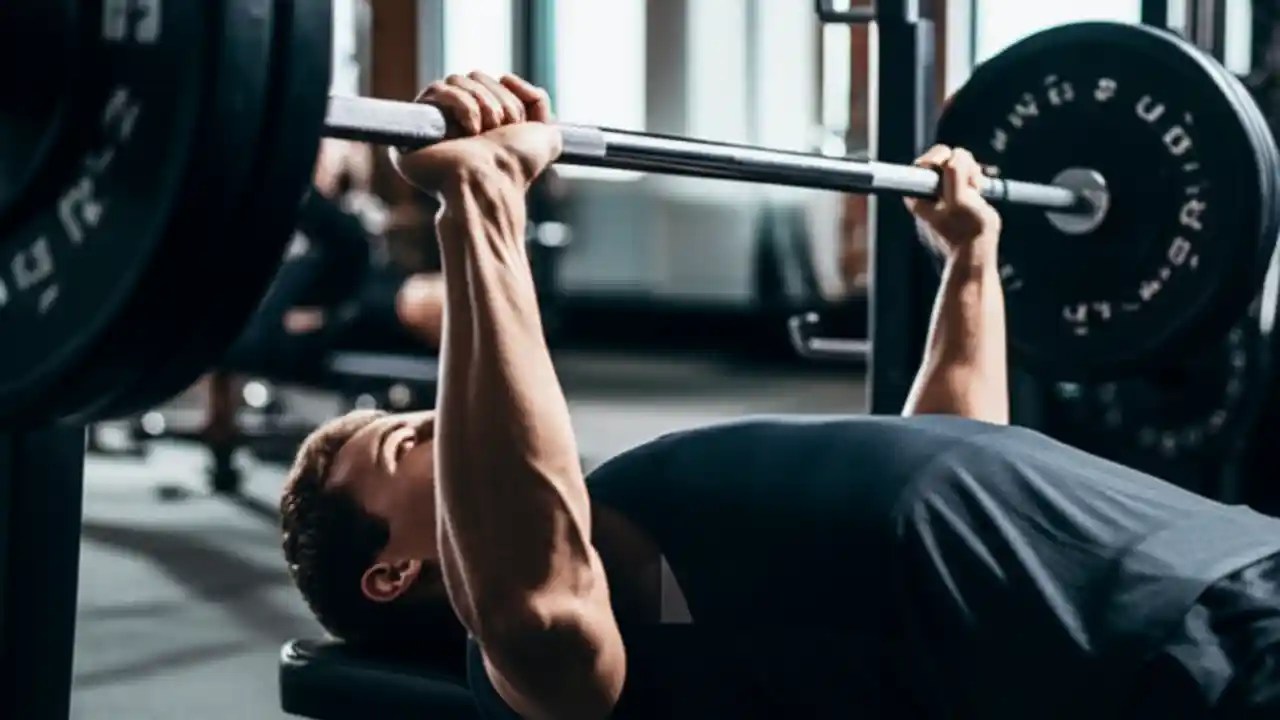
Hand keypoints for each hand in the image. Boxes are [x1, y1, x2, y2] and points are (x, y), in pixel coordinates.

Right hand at [392, 72, 562, 195]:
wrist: (491, 184)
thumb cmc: (516, 166)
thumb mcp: (547, 135)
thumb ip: (539, 104)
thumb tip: (506, 78)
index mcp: (485, 122)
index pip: (492, 81)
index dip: (509, 97)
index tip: (515, 124)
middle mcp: (459, 121)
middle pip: (474, 76)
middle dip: (495, 100)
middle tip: (498, 129)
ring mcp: (435, 123)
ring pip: (455, 79)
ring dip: (479, 103)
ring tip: (481, 132)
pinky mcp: (415, 127)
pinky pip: (436, 90)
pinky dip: (460, 105)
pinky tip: (466, 131)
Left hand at [904, 145, 1001, 261]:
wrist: (975, 251)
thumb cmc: (965, 230)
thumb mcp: (959, 200)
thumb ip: (955, 173)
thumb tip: (956, 153)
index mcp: (916, 192)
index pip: (925, 161)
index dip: (943, 162)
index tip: (951, 180)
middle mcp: (925, 187)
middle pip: (942, 156)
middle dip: (960, 166)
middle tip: (969, 186)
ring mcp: (941, 188)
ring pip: (957, 161)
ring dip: (971, 172)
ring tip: (975, 192)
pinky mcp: (956, 189)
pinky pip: (966, 170)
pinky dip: (975, 176)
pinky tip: (978, 191)